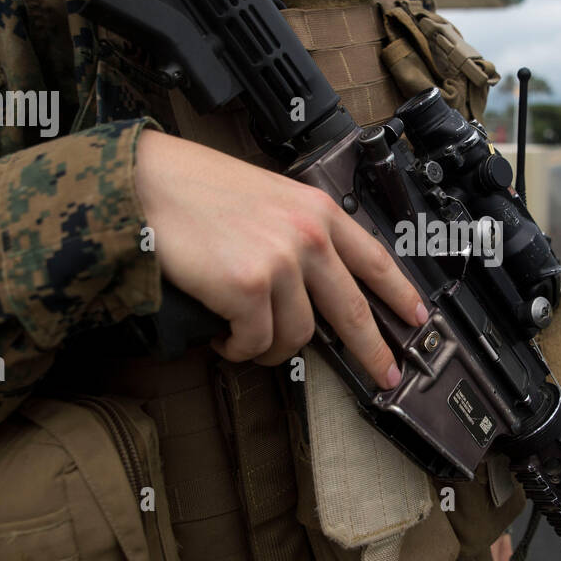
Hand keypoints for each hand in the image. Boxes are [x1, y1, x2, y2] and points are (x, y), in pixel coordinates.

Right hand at [134, 130, 426, 386]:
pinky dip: (237, 348)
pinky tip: (221, 335)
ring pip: (295, 337)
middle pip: (352, 311)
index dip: (401, 294)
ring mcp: (281, 262)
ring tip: (242, 336)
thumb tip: (308, 286)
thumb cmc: (190, 189)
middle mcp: (307, 234)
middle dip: (372, 351)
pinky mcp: (248, 288)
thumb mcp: (264, 197)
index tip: (418, 319)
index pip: (374, 259)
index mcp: (315, 209)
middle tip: (384, 375)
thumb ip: (294, 233)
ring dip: (268, 347)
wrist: (142, 184)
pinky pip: (254, 343)